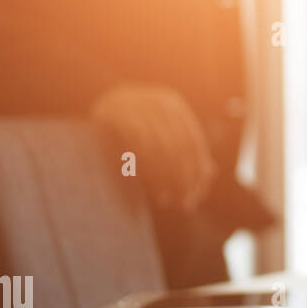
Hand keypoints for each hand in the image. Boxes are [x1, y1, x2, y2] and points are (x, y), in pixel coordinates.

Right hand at [91, 84, 216, 211]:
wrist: (97, 105)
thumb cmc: (133, 125)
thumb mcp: (161, 132)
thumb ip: (184, 149)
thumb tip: (209, 173)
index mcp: (174, 106)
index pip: (193, 144)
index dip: (196, 173)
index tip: (193, 198)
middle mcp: (159, 103)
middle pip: (180, 147)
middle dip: (184, 179)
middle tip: (184, 204)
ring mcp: (137, 106)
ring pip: (159, 148)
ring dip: (164, 178)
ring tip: (166, 199)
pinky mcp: (115, 114)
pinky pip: (134, 146)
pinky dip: (142, 169)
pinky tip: (144, 186)